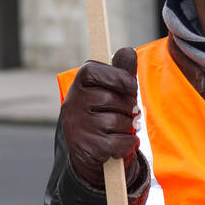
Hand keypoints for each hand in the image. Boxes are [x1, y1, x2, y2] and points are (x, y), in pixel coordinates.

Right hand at [61, 47, 141, 189]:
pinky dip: (128, 144)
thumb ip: (120, 72)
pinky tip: (124, 143)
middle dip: (128, 106)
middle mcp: (72, 104)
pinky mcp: (87, 148)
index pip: (92, 71)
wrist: (89, 153)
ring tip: (123, 128)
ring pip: (116, 121)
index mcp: (78, 85)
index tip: (132, 86)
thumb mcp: (110, 91)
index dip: (117, 76)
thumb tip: (128, 51)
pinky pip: (119, 142)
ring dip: (128, 126)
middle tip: (130, 112)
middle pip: (111, 98)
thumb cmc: (103, 115)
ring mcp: (78, 127)